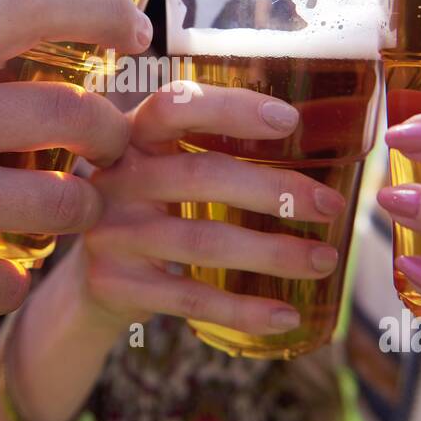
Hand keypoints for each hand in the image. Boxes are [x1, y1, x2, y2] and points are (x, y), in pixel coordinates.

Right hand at [0, 0, 150, 370]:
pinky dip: (12, 281)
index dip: (103, 9)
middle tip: (109, 149)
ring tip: (54, 213)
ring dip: (77, 215)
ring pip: (67, 204)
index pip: (29, 1)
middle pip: (76, 114)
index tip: (138, 34)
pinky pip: (18, 278)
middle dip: (114, 138)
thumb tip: (66, 37)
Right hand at [78, 83, 349, 335]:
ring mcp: (112, 233)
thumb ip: (210, 149)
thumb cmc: (151, 207)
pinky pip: (191, 298)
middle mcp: (115, 179)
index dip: (229, 108)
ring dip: (273, 253)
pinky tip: (286, 314)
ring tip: (324, 260)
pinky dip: (244, 310)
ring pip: (203, 241)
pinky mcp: (117, 285)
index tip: (288, 120)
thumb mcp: (162, 166)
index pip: (174, 106)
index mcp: (132, 135)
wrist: (90, 279)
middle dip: (274, 190)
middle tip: (330, 206)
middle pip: (200, 176)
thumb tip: (318, 147)